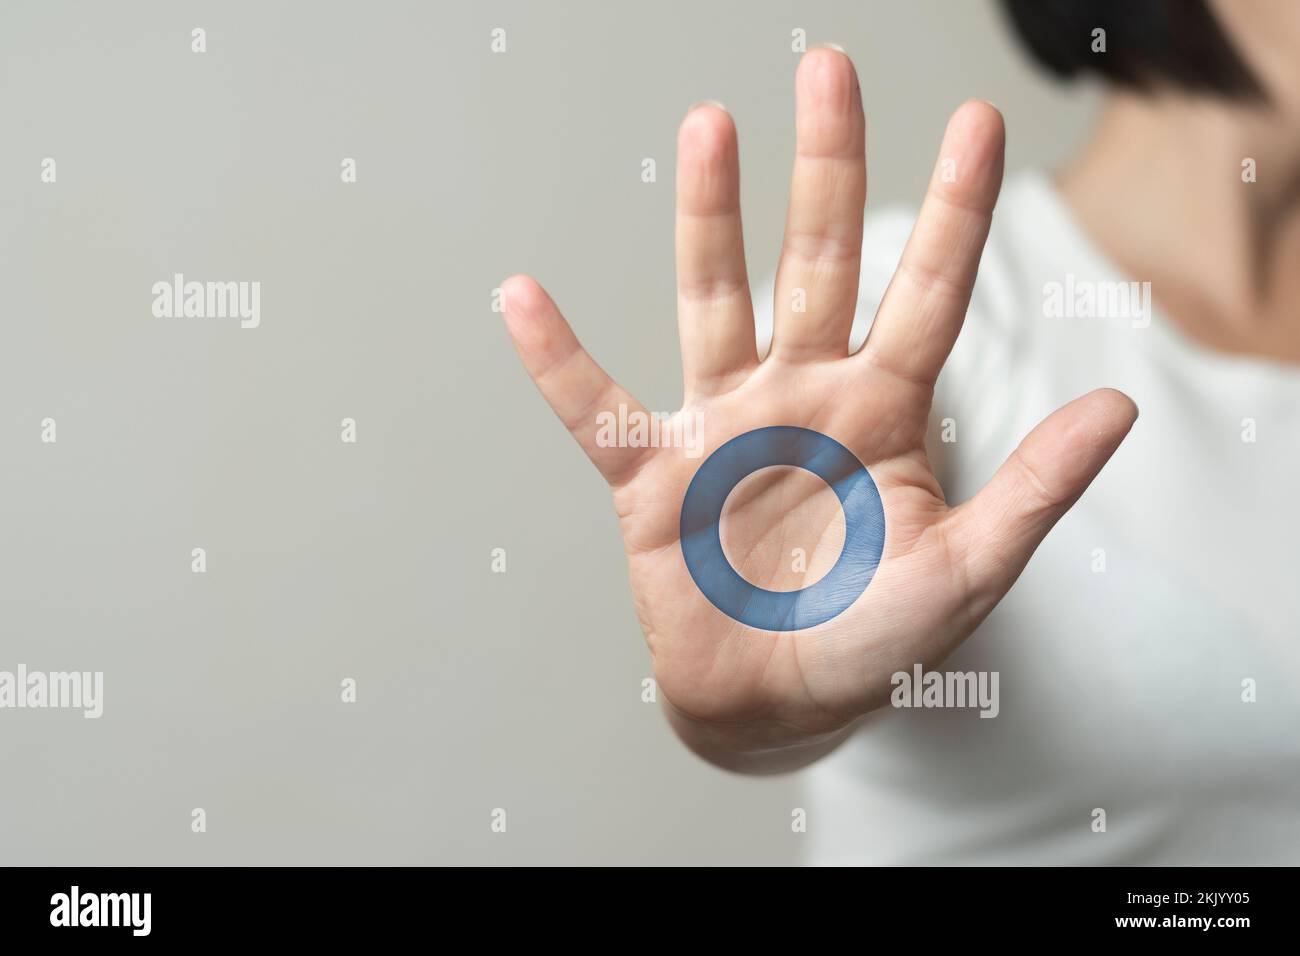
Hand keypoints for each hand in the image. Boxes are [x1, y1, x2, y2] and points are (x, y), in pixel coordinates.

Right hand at [500, 49, 1135, 770]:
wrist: (776, 707)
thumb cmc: (870, 640)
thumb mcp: (966, 571)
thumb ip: (1034, 490)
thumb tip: (1119, 406)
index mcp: (883, 413)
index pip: (928, 292)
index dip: (957, 209)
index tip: (976, 121)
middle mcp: (801, 397)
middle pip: (819, 263)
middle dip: (828, 169)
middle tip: (827, 69)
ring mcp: (723, 428)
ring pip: (715, 303)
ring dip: (710, 219)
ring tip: (709, 127)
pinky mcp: (653, 480)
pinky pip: (599, 411)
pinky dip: (559, 362)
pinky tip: (522, 298)